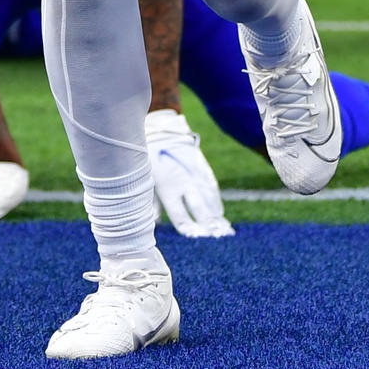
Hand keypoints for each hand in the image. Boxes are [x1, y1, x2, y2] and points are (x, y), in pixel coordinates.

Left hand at [146, 108, 233, 238]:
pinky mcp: (201, 166)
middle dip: (210, 225)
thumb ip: (151, 203)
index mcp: (167, 189)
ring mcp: (194, 174)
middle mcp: (183, 183)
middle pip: (199, 208)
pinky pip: (211, 186)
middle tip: (219, 239)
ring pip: (208, 199)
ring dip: (217, 215)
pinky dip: (216, 200)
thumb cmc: (148, 157)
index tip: (198, 238)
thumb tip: (153, 221)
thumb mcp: (144, 180)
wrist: (160, 130)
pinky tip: (220, 212)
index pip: (180, 215)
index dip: (190, 229)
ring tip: (225, 231)